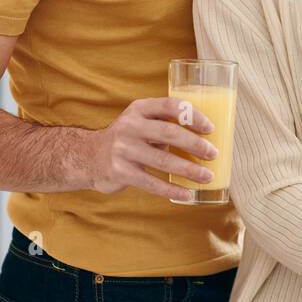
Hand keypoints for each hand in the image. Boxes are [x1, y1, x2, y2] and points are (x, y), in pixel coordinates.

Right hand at [88, 96, 217, 201]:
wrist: (88, 157)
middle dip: (195, 145)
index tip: (210, 129)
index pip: (169, 106)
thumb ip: (164, 124)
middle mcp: (129, 126)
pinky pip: (152, 183)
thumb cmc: (127, 139)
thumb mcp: (140, 122)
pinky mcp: (120, 171)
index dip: (193, 116)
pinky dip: (172, 190)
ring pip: (163, 160)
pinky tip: (187, 195)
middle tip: (212, 154)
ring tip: (207, 177)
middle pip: (169, 133)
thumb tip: (204, 138)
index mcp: (139, 109)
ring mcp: (123, 149)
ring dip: (189, 170)